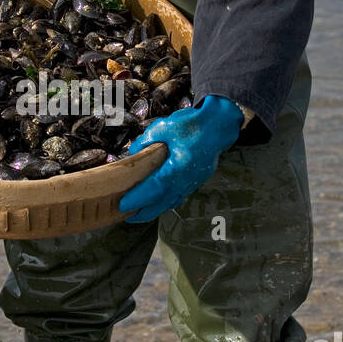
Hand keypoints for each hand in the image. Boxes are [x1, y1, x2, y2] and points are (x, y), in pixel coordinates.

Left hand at [119, 95, 243, 222]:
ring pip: (171, 202)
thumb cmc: (193, 125)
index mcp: (177, 168)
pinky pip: (179, 196)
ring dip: (155, 209)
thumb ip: (145, 142)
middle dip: (144, 213)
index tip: (123, 205)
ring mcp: (193, 182)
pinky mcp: (197, 180)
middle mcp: (186, 180)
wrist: (219, 125)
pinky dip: (166, 202)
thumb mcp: (163, 128)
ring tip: (139, 212)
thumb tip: (133, 152)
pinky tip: (159, 201)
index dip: (137, 199)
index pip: (153, 189)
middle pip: (162, 203)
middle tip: (127, 217)